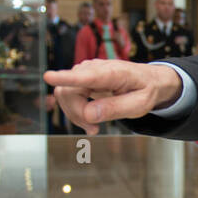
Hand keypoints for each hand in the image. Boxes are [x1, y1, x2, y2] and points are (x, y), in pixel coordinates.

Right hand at [43, 60, 182, 135]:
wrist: (149, 80)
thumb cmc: (146, 91)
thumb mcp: (140, 104)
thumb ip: (116, 108)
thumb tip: (89, 115)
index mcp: (114, 73)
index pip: (87, 75)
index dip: (67, 78)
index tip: (48, 77)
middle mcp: (95, 68)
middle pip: (70, 91)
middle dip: (77, 114)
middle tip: (94, 130)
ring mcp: (86, 71)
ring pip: (64, 94)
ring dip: (75, 114)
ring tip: (93, 127)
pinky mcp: (81, 78)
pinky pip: (67, 95)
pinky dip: (75, 111)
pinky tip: (89, 121)